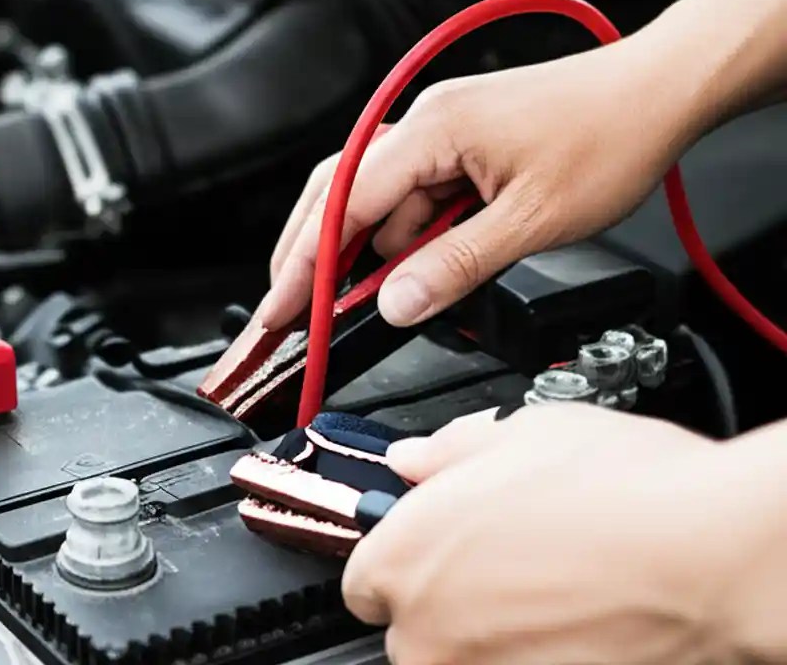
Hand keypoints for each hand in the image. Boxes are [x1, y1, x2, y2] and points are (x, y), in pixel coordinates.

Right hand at [258, 26, 714, 330]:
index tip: (279, 311)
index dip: (304, 267)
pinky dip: (413, 235)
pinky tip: (432, 262)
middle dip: (316, 259)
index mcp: (432, 131)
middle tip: (296, 314)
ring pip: (380, 202)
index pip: (343, 205)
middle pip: (338, 196)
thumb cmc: (610, 136)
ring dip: (382, 251)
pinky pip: (414, 196)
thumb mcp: (531, 221)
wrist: (661, 90)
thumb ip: (455, 265)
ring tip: (410, 293)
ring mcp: (441, 132)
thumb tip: (397, 304)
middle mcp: (424, 123)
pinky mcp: (460, 145)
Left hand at [343, 404, 752, 664]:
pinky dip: (539, 654)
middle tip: (512, 563)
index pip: (365, 582)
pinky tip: (579, 619)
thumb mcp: (517, 434)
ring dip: (495, 635)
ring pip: (466, 659)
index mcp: (399, 562)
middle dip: (450, 601)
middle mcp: (425, 635)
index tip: (442, 548)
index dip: (408, 560)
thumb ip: (446, 454)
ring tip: (555, 589)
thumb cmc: (622, 491)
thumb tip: (414, 459)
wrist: (711, 554)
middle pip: (413, 630)